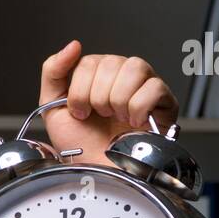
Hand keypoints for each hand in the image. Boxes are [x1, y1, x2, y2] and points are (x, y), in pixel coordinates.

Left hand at [38, 41, 177, 164]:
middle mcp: (122, 76)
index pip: (89, 61)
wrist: (98, 172)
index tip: (80, 112)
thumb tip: (72, 45)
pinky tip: (134, 122)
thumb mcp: (52, 106)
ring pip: (134, 67)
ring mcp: (144, 86)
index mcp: (97, 75)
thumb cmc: (80, 144)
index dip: (79, 91)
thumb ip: (54, 71)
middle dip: (97, 97)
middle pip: (111, 62)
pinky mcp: (165, 102)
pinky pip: (154, 87)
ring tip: (116, 118)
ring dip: (118, 100)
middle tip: (99, 117)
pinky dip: (139, 108)